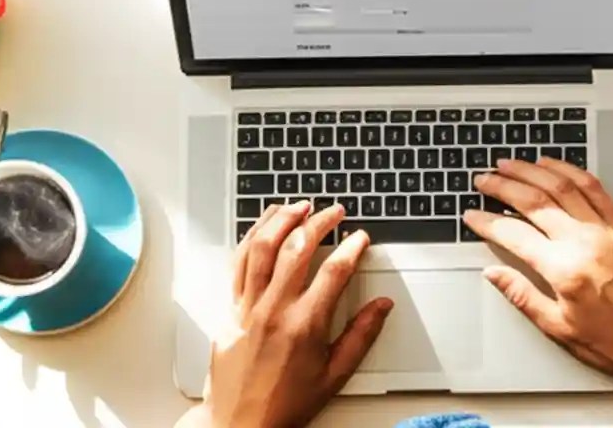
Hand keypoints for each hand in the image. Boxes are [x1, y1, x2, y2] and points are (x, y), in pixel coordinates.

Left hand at [190, 200, 392, 427]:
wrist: (239, 423)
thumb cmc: (284, 404)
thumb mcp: (334, 375)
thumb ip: (361, 336)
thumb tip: (382, 307)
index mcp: (304, 327)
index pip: (334, 272)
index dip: (352, 248)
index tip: (361, 238)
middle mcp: (274, 311)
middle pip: (298, 249)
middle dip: (320, 222)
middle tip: (334, 212)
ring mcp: (248, 306)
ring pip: (262, 247)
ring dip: (282, 220)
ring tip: (299, 206)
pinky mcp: (230, 308)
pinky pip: (238, 262)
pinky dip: (251, 237)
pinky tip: (264, 224)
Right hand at [463, 158, 612, 388]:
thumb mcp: (559, 328)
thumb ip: (523, 296)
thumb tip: (494, 275)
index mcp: (564, 271)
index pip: (514, 235)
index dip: (488, 223)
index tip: (472, 215)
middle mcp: (583, 243)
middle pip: (534, 202)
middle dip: (503, 186)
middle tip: (483, 180)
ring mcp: (605, 231)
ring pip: (562, 187)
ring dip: (532, 171)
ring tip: (510, 164)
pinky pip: (595, 189)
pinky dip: (571, 172)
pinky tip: (554, 167)